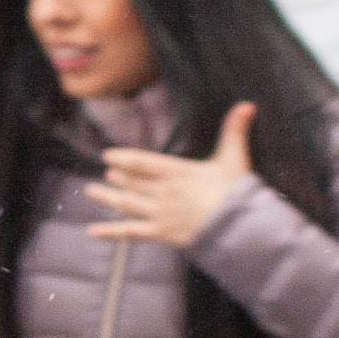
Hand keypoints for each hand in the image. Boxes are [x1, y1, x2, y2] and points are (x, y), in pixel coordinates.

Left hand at [88, 101, 256, 249]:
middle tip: (107, 174)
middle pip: (133, 183)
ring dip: (108, 197)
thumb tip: (247, 104)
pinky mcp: (162, 233)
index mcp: (178, 172)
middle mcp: (164, 191)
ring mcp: (161, 213)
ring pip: (127, 204)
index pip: (143, 162)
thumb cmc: (238, 191)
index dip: (123, 159)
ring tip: (91, 191)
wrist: (242, 227)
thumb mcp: (235, 158)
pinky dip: (111, 232)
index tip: (107, 156)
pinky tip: (92, 232)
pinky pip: (131, 232)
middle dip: (119, 178)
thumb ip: (235, 131)